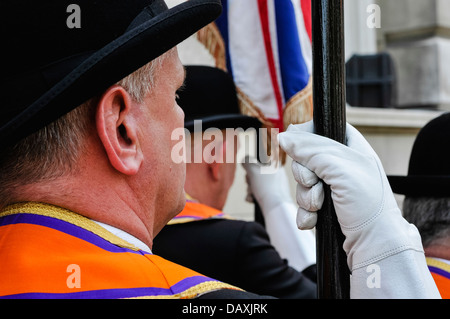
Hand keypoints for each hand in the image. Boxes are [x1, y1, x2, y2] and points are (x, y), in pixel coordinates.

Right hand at [242, 158, 292, 212]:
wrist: (276, 207)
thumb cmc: (266, 187)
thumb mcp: (254, 171)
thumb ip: (247, 162)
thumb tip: (244, 160)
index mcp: (274, 165)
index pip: (260, 160)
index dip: (252, 165)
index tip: (249, 170)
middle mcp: (275, 174)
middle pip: (256, 173)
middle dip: (249, 180)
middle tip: (251, 183)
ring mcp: (274, 186)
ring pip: (256, 184)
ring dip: (250, 189)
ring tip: (253, 194)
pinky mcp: (272, 196)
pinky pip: (259, 193)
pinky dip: (254, 196)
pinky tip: (253, 200)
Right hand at [278, 121, 422, 270]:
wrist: (374, 247)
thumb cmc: (369, 207)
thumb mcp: (341, 170)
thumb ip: (311, 150)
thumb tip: (283, 137)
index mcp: (351, 148)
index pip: (321, 128)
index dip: (306, 136)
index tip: (299, 149)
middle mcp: (341, 166)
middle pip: (304, 157)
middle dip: (304, 175)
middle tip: (316, 184)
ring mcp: (332, 188)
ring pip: (301, 183)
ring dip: (306, 197)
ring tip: (320, 207)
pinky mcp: (325, 208)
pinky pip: (302, 204)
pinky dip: (305, 213)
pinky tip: (314, 220)